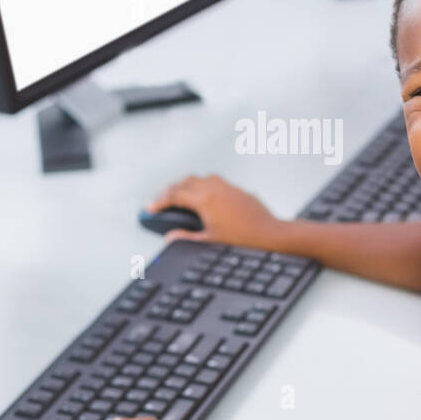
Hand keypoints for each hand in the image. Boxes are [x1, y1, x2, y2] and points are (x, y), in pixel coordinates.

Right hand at [147, 174, 282, 247]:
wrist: (270, 234)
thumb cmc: (243, 239)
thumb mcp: (210, 241)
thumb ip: (187, 237)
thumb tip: (171, 237)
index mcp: (204, 200)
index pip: (175, 195)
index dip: (160, 201)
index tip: (151, 208)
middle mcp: (215, 188)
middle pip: (186, 182)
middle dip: (171, 190)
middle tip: (163, 201)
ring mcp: (228, 187)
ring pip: (201, 178)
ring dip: (188, 185)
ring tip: (181, 196)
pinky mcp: (238, 191)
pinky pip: (216, 182)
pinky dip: (204, 186)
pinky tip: (205, 197)